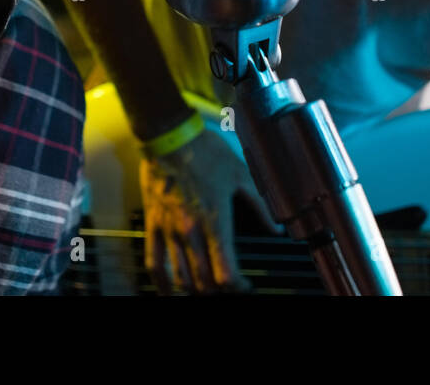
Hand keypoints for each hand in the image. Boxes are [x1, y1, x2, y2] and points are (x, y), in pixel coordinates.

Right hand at [139, 126, 272, 293]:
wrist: (170, 137)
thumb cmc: (206, 152)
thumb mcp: (241, 175)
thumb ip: (260, 204)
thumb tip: (276, 227)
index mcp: (215, 222)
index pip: (225, 273)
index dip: (237, 287)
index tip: (245, 285)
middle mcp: (190, 232)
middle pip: (204, 282)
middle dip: (219, 291)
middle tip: (229, 286)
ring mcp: (169, 231)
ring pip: (181, 278)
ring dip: (196, 290)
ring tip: (207, 288)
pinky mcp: (153, 226)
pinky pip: (154, 264)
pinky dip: (163, 284)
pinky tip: (171, 291)